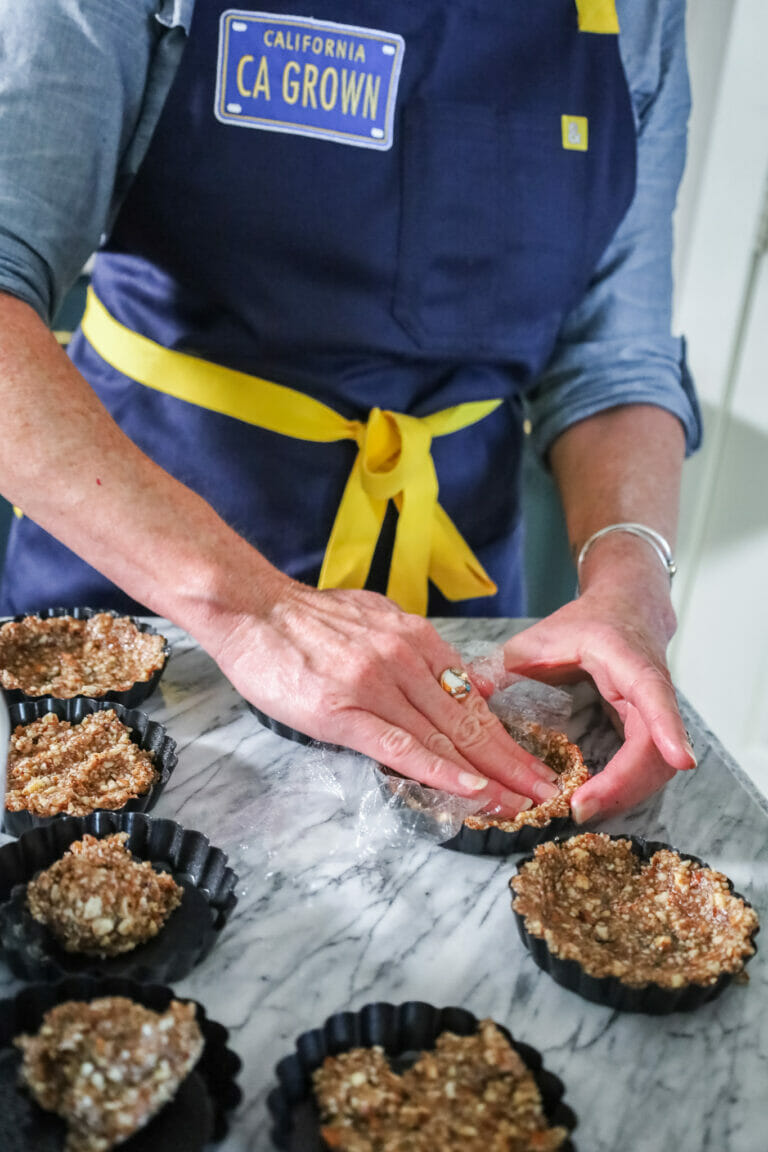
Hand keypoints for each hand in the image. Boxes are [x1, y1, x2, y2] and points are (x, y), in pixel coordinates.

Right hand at [212, 578, 559, 816]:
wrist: (249, 608)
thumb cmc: (305, 619)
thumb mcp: (374, 618)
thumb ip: (414, 648)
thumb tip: (450, 676)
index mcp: (415, 639)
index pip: (472, 697)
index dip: (505, 735)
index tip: (531, 763)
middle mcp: (404, 660)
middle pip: (468, 721)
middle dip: (511, 762)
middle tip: (546, 792)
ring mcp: (374, 686)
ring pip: (443, 738)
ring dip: (488, 776)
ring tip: (520, 804)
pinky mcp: (342, 711)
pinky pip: (400, 746)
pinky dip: (439, 771)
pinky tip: (469, 789)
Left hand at [501, 567, 695, 822]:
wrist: (626, 607)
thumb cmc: (583, 622)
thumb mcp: (537, 638)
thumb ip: (499, 665)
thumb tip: (458, 693)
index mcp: (623, 654)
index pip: (653, 690)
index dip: (666, 724)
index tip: (679, 759)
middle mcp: (650, 684)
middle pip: (656, 744)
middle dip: (626, 782)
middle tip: (581, 808)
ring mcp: (657, 709)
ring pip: (657, 762)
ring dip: (626, 792)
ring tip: (583, 810)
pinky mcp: (654, 727)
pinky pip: (649, 764)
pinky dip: (625, 787)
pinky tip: (595, 800)